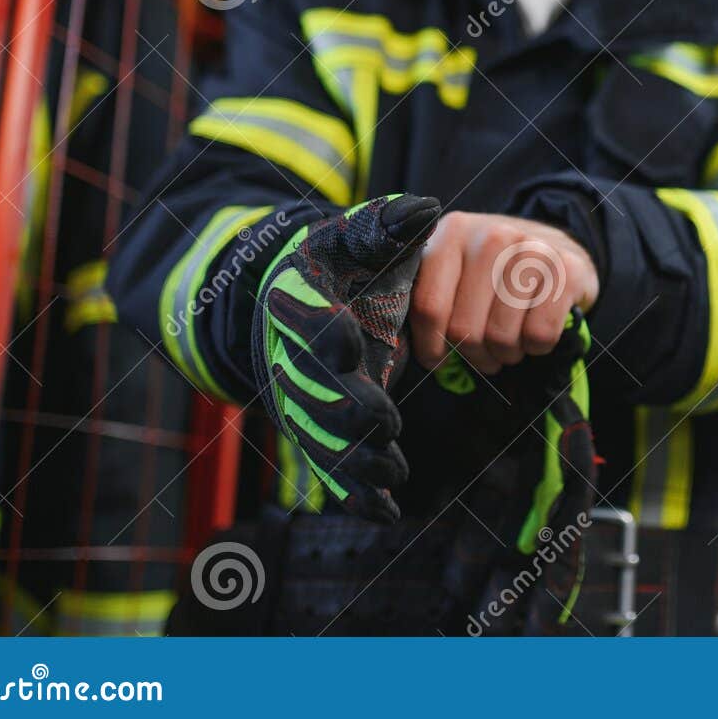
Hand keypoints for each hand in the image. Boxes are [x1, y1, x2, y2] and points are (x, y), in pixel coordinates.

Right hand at [258, 193, 441, 522]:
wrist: (302, 300)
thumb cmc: (344, 265)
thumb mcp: (362, 237)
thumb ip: (388, 224)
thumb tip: (425, 207)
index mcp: (299, 301)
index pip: (307, 319)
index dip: (324, 331)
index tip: (353, 341)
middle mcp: (291, 355)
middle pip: (310, 388)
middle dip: (345, 407)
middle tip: (385, 421)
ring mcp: (302, 397)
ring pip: (320, 434)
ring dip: (353, 456)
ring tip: (392, 471)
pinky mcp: (319, 427)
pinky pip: (332, 463)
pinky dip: (356, 488)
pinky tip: (387, 512)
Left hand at [408, 212, 598, 375]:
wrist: (559, 246)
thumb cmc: (497, 270)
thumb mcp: (458, 267)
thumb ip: (432, 296)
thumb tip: (425, 354)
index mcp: (453, 232)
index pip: (428, 306)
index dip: (430, 347)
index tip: (439, 361)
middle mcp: (492, 235)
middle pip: (465, 329)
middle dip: (473, 356)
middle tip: (483, 354)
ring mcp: (533, 249)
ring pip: (501, 337)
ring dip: (504, 355)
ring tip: (507, 346)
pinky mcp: (567, 270)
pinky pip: (540, 335)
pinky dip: (536, 348)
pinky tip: (534, 335)